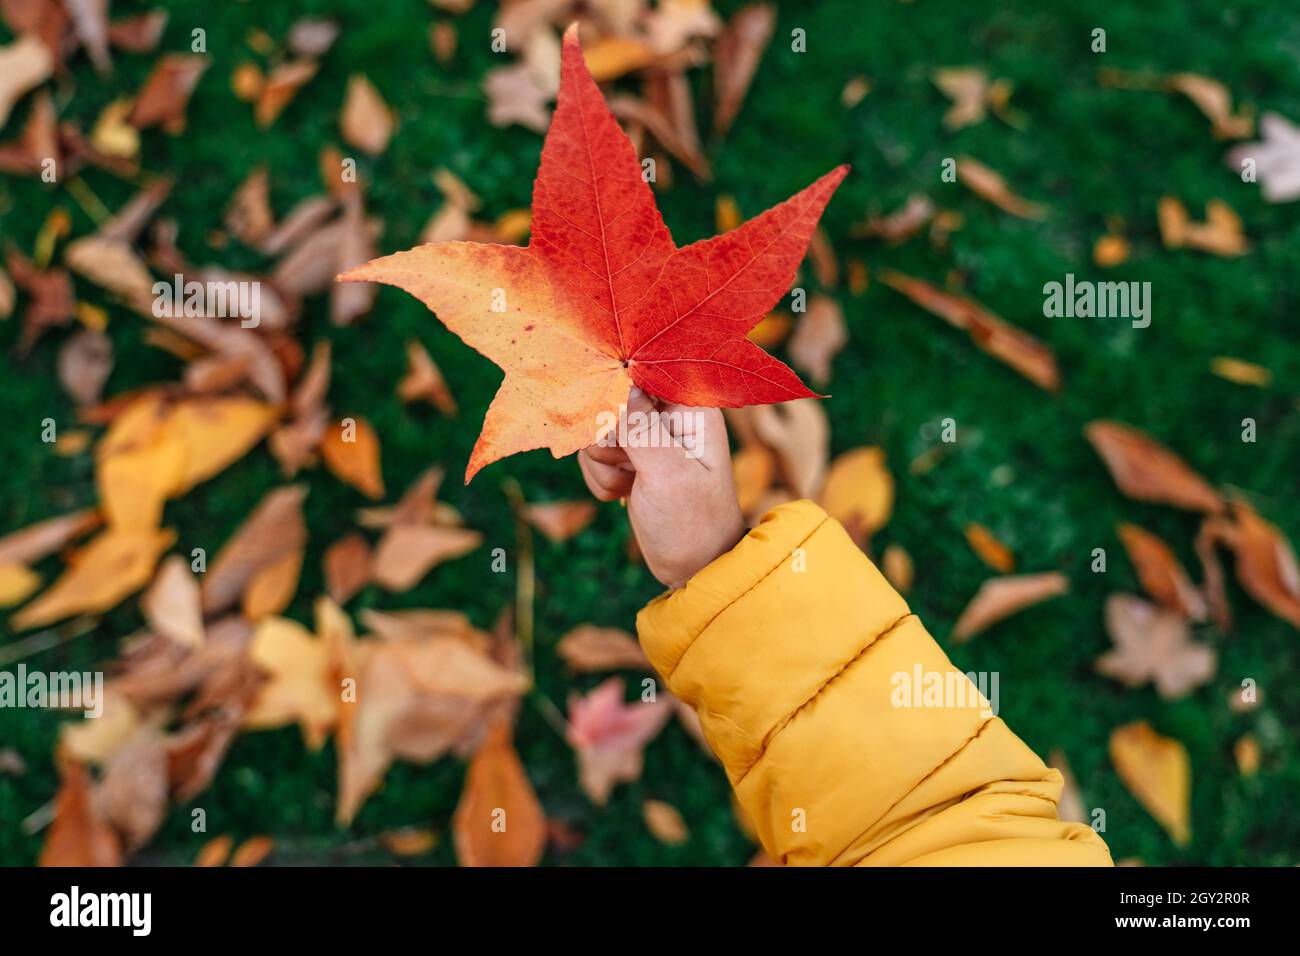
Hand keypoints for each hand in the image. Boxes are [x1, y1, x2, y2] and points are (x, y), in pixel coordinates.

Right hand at [578, 388, 745, 589]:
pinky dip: (601, 477)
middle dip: (607, 436)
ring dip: (602, 463)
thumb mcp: (668, 474)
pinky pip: (592, 452)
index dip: (614, 384)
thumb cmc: (693, 523)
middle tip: (631, 465)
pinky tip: (626, 494)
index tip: (607, 418)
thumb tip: (616, 381)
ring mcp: (648, 433)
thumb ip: (639, 426)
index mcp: (690, 404)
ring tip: (633, 486)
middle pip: (608, 396)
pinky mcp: (630, 455)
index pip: (641, 367)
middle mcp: (668, 411)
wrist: (695, 568)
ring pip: (595, 426)